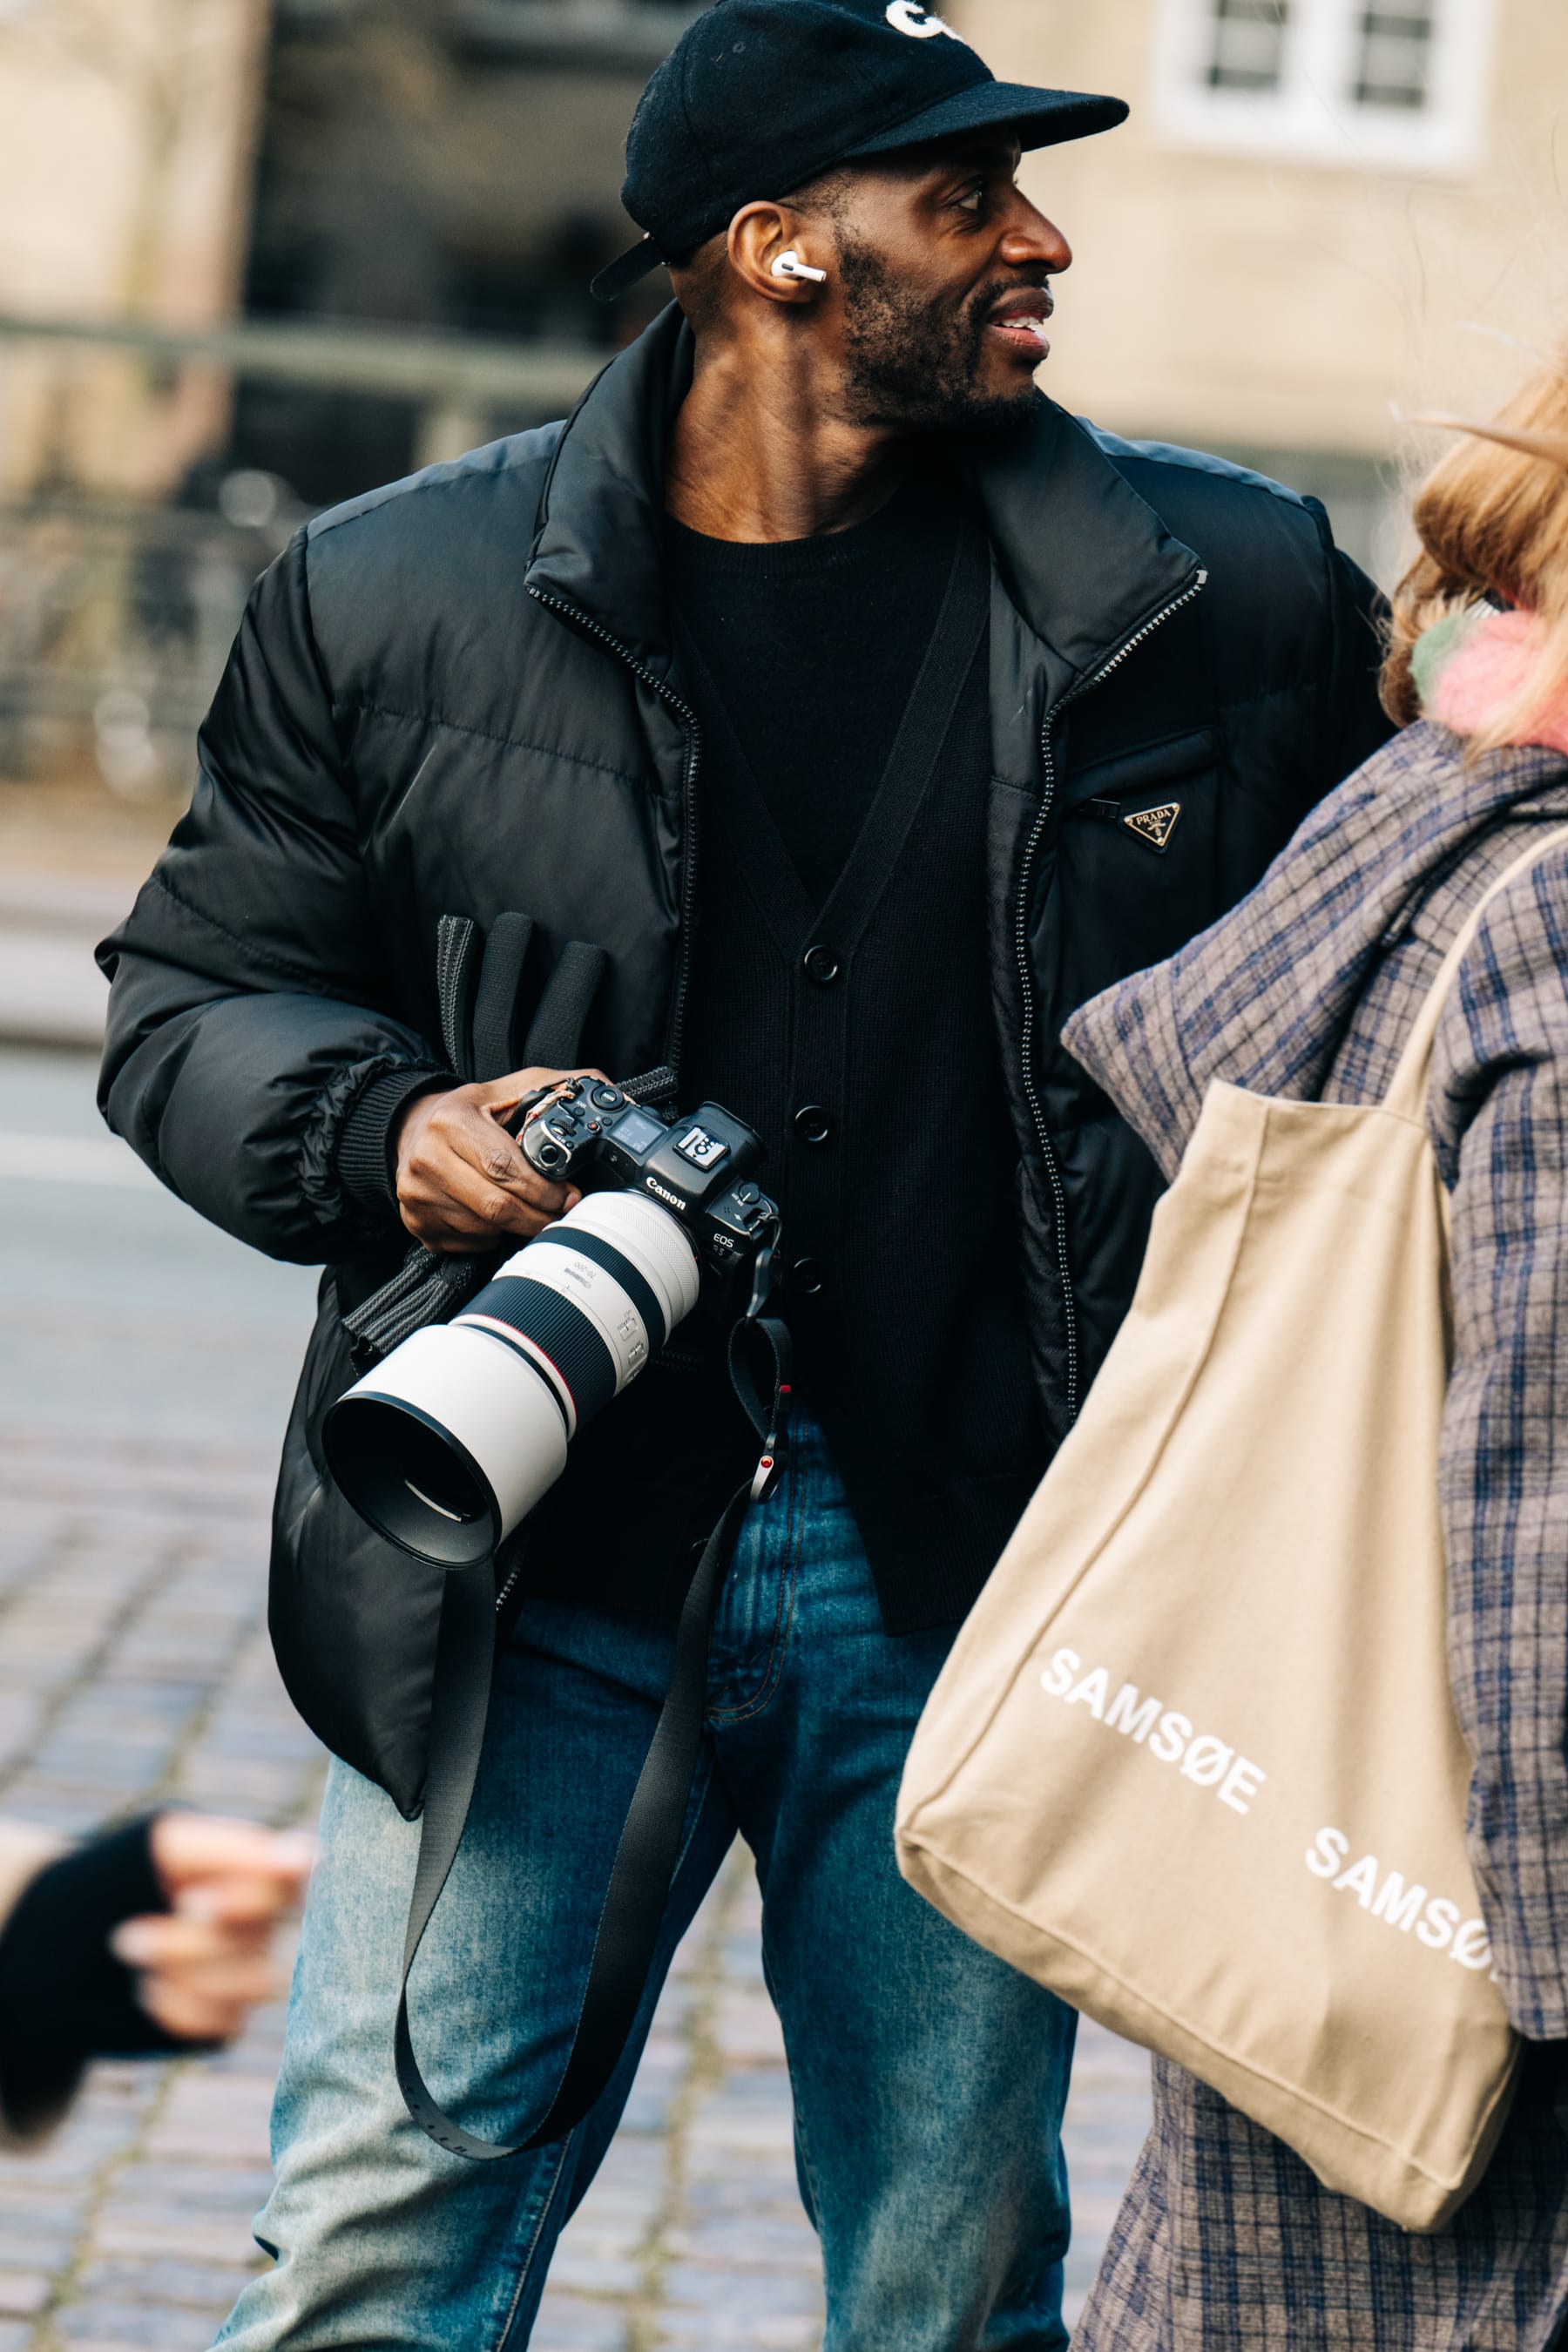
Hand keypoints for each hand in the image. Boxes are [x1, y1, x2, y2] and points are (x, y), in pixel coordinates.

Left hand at [110, 1815, 314, 2043]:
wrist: (53, 1949)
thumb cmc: (112, 1880)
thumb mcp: (159, 1847)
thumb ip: (234, 1846)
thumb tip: (310, 1854)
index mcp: (254, 1863)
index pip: (294, 1875)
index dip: (249, 1895)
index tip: (189, 1901)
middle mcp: (262, 1917)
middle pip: (264, 1934)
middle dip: (187, 1941)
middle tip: (125, 1937)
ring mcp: (246, 1969)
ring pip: (257, 1983)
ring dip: (184, 1973)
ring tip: (132, 1959)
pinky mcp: (227, 2018)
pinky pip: (226, 2023)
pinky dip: (176, 2008)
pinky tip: (145, 1991)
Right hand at [392, 1066, 602, 1254]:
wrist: (414, 1129)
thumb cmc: (472, 1112)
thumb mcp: (512, 1089)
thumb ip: (559, 1089)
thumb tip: (611, 1096)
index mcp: (451, 1121)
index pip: (505, 1168)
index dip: (543, 1189)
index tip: (569, 1197)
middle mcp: (426, 1159)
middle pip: (497, 1207)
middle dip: (538, 1215)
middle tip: (560, 1213)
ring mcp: (417, 1195)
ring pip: (485, 1229)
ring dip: (516, 1227)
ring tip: (529, 1210)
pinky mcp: (416, 1222)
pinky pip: (468, 1243)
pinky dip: (491, 1236)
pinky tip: (494, 1215)